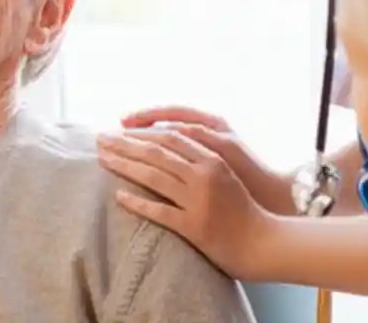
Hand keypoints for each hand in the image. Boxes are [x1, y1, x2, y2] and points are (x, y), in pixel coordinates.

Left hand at [97, 126, 274, 278]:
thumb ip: (200, 157)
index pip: (169, 137)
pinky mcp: (194, 226)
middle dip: (125, 143)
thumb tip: (167, 144)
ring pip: (154, 176)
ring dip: (124, 165)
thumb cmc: (245, 206)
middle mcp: (205, 174)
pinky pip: (159, 211)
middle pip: (156, 152)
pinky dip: (137, 202)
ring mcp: (199, 200)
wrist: (266, 241)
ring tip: (102, 159)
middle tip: (100, 138)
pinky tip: (118, 196)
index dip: (143, 130)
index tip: (120, 127)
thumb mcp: (226, 173)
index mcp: (214, 157)